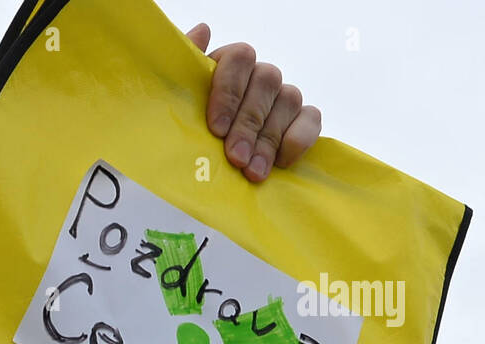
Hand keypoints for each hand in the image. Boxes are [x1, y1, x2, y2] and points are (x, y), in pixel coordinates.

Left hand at [185, 22, 321, 181]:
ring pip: (288, 99)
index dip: (229, 91)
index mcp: (226, 66)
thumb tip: (203, 30)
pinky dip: (298, 140)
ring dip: (269, 139)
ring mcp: (281, 97)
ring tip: (252, 172)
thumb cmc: (183, 132)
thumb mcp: (172, 103)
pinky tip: (280, 163)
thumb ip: (182, 66)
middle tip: (236, 157)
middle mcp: (257, 76)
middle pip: (266, 81)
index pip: (239, 57)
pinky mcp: (300, 120)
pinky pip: (311, 118)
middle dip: (249, 124)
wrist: (199, 167)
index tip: (216, 129)